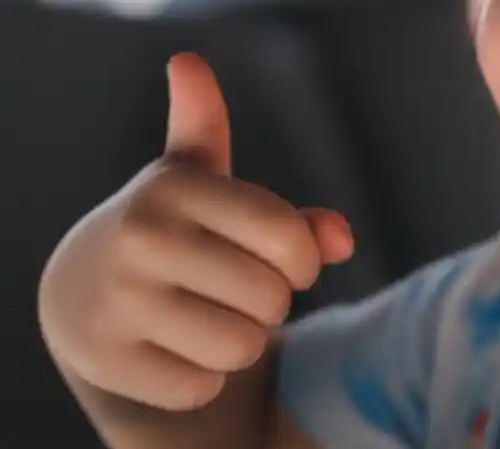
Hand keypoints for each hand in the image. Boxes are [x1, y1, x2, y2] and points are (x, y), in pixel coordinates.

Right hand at [37, 53, 353, 410]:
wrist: (78, 284)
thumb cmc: (177, 231)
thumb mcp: (222, 200)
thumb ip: (292, 214)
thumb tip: (344, 240)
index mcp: (179, 186)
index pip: (287, 235)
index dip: (304, 259)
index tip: (286, 260)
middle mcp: (141, 236)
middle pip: (272, 298)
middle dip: (270, 301)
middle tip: (236, 291)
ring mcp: (116, 299)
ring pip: (240, 348)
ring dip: (241, 343)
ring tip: (209, 318)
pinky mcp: (104, 359)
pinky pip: (200, 388)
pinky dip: (201, 378)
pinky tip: (174, 348)